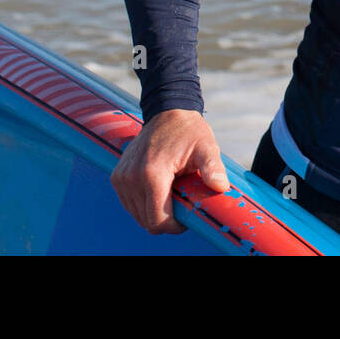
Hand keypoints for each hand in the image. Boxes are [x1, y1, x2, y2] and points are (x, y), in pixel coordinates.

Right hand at [111, 108, 229, 233]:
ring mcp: (121, 178)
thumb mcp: (207, 147)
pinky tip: (159, 190)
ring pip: (137, 215)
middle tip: (182, 203)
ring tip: (171, 194)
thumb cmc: (189, 131)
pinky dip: (144, 204)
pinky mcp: (117, 177)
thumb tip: (221, 187)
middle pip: (146, 221)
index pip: (158, 220)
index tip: (187, 217)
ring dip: (154, 212)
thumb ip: (213, 168)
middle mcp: (131, 178)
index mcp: (152, 174)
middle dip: (166, 220)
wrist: (167, 111)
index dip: (174, 226)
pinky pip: (129, 204)